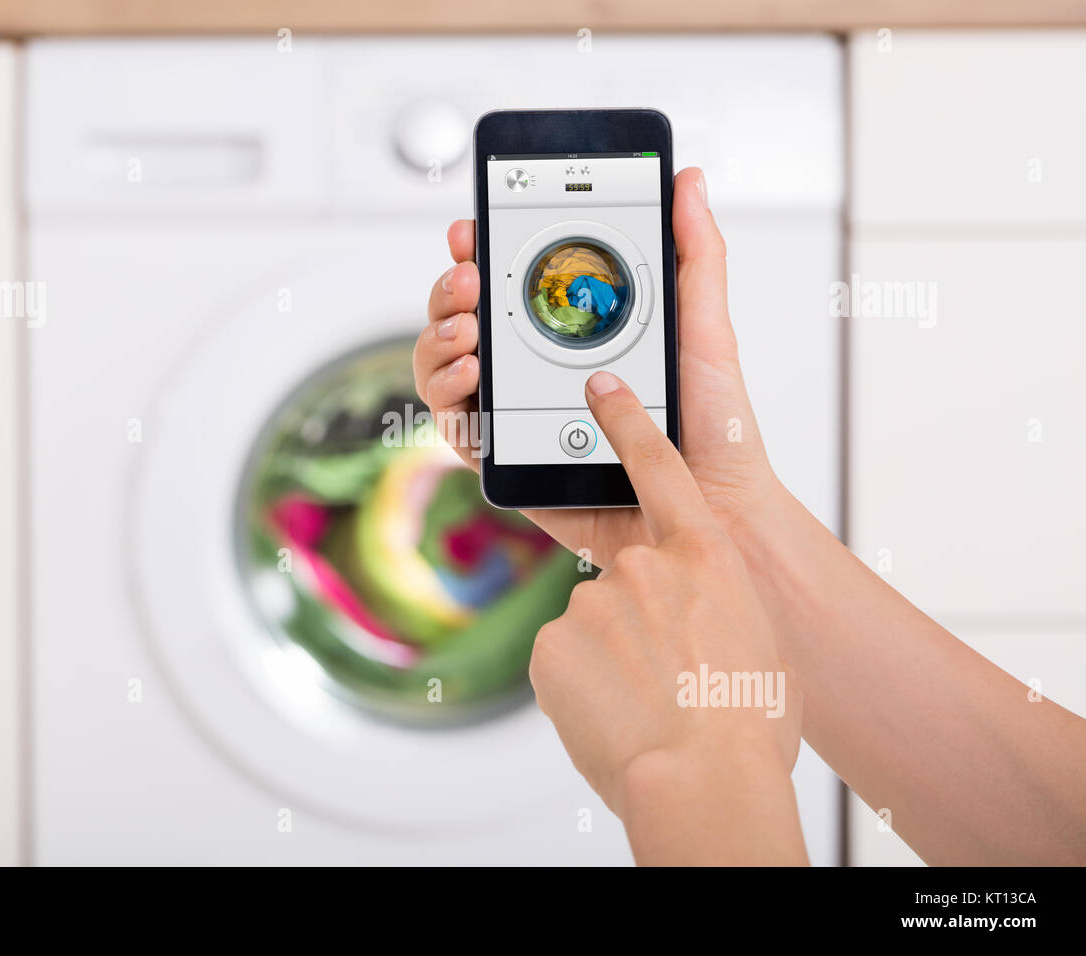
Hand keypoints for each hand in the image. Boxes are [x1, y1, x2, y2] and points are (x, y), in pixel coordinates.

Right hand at [414, 167, 780, 566]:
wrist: (715, 513)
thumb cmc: (715, 428)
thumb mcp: (704, 329)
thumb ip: (694, 254)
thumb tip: (687, 179)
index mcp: (570, 334)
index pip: (507, 283)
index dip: (479, 253)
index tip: (474, 230)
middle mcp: (535, 371)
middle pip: (462, 321)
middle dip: (448, 292)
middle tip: (469, 281)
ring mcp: (518, 417)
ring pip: (444, 371)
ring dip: (437, 343)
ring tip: (469, 334)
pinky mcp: (511, 465)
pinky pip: (456, 435)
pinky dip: (449, 405)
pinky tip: (474, 382)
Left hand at [531, 371, 805, 863]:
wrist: (705, 781)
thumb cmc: (749, 722)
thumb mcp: (756, 644)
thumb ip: (717, 607)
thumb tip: (698, 617)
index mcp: (703, 558)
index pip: (657, 468)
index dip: (626, 423)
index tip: (600, 389)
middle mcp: (642, 567)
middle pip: (624, 580)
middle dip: (638, 624)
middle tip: (668, 675)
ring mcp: (591, 602)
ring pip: (593, 627)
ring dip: (613, 662)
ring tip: (647, 706)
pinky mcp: (551, 645)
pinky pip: (565, 662)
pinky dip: (584, 687)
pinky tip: (612, 714)